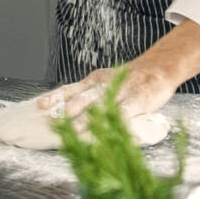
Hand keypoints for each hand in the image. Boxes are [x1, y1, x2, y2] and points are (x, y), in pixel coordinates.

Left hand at [35, 65, 175, 127]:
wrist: (159, 67)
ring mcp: (122, 91)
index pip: (71, 88)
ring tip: (73, 129)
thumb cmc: (129, 78)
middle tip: (51, 121)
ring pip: (101, 105)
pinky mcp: (138, 100)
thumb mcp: (106, 80)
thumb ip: (90, 93)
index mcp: (95, 80)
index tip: (40, 105)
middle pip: (83, 97)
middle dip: (66, 110)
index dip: (56, 97)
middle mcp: (105, 84)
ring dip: (86, 118)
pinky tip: (105, 131)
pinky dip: (114, 121)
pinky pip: (124, 112)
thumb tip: (65, 109)